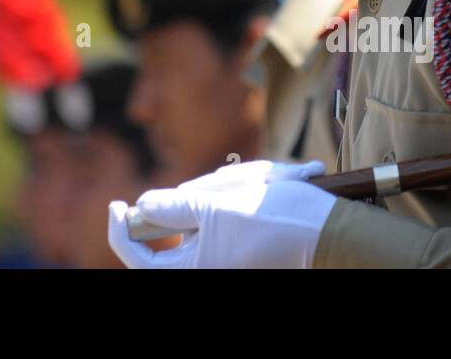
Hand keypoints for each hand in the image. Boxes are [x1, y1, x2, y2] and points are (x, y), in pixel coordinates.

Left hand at [107, 159, 335, 268]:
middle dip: (199, 194)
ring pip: (209, 211)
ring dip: (230, 189)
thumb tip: (138, 208)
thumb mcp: (217, 204)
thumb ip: (172, 206)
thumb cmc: (278, 219)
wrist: (335, 229)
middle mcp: (211, 267)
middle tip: (230, 182)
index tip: (115, 202)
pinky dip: (245, 194)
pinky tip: (277, 185)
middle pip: (178, 225)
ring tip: (268, 182)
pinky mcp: (248, 242)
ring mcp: (230, 255)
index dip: (121, 228)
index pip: (139, 256)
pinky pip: (232, 213)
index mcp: (197, 269)